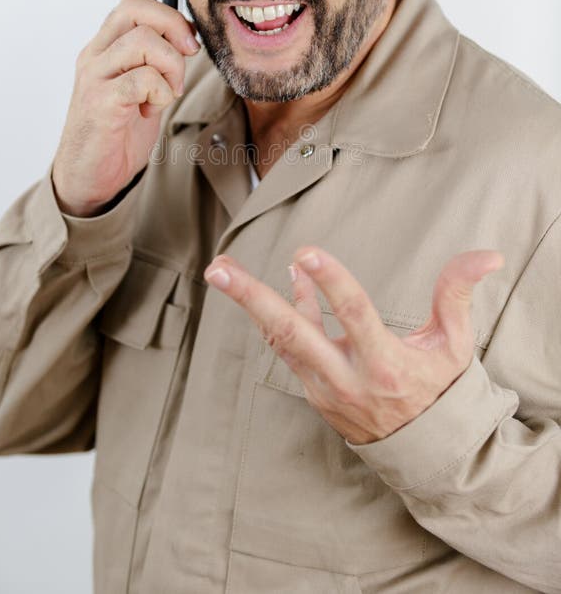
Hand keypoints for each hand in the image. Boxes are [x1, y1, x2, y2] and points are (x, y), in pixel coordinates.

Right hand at [52, 0, 199, 216]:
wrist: (92, 174)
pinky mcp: (100, 101)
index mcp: (113, 43)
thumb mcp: (149, 85)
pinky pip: (141, 78)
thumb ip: (162, 58)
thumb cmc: (122, 127)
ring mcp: (96, 74)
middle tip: (189, 50)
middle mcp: (99, 51)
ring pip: (143, 40)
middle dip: (173, 24)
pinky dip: (159, 91)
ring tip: (168, 89)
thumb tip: (188, 37)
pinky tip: (153, 106)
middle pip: (136, 9)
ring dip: (170, 65)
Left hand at [204, 247, 503, 443]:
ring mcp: (324, 387)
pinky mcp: (314, 391)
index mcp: (386, 365)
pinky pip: (291, 347)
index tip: (305, 253)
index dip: (330, 284)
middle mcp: (347, 378)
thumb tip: (487, 254)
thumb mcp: (454, 344)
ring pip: (282, 341)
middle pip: (292, 333)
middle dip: (252, 298)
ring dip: (251, 305)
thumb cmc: (439, 389)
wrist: (423, 451)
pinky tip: (288, 282)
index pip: (354, 317)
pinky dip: (285, 314)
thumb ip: (458, 294)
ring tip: (221, 271)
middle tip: (217, 269)